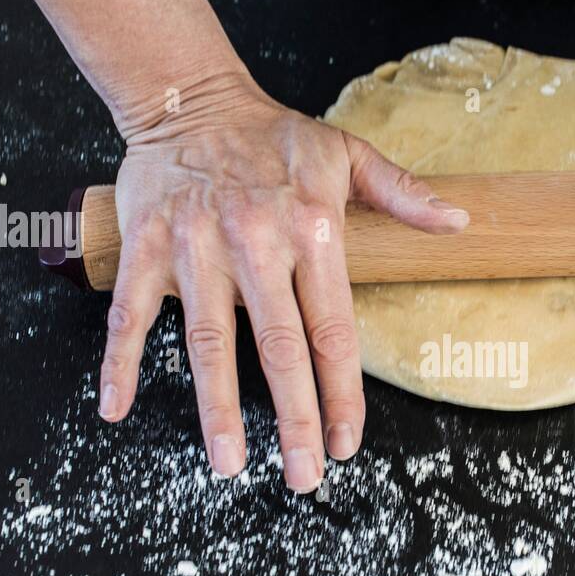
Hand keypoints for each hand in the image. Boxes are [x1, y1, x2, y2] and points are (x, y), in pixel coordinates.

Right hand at [97, 73, 467, 489]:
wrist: (189, 97)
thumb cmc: (273, 136)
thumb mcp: (345, 153)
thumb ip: (402, 194)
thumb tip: (459, 222)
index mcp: (310, 229)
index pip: (333, 330)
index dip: (341, 393)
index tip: (346, 444)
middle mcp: (254, 243)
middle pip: (278, 348)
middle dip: (295, 417)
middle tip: (304, 477)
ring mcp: (195, 247)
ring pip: (207, 341)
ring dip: (216, 407)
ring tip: (229, 463)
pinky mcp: (144, 245)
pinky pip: (129, 311)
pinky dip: (120, 360)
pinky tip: (115, 408)